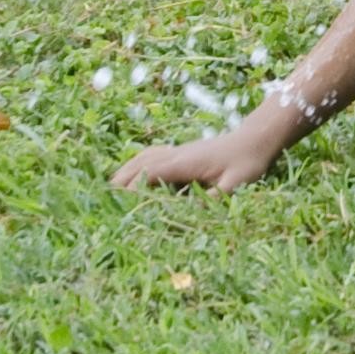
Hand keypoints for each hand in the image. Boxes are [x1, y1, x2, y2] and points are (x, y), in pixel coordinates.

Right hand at [110, 129, 275, 193]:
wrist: (256, 138)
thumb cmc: (248, 162)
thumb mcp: (236, 185)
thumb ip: (214, 198)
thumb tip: (190, 214)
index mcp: (184, 161)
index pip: (148, 173)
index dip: (130, 189)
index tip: (116, 208)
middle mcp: (175, 153)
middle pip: (138, 164)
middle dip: (119, 183)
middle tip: (99, 207)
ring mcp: (177, 151)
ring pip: (141, 158)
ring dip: (124, 174)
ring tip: (106, 196)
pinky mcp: (180, 153)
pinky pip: (150, 156)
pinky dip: (135, 166)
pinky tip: (129, 177)